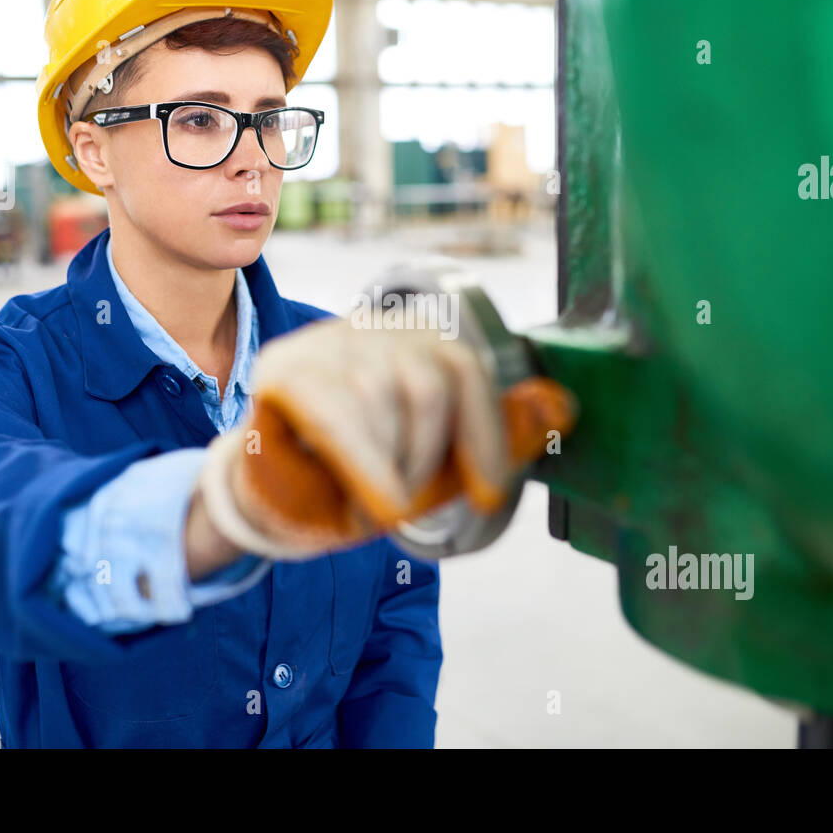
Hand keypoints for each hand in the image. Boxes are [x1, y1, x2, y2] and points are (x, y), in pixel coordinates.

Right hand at [194, 318, 575, 558]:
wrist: (270, 500)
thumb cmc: (354, 479)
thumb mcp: (432, 464)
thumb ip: (488, 438)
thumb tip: (562, 407)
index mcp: (412, 342)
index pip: (464, 367)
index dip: (485, 433)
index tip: (488, 493)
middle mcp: (369, 328)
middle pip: (429, 379)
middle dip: (428, 459)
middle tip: (403, 504)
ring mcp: (323, 343)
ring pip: (384, 395)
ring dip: (389, 469)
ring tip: (370, 501)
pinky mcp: (283, 370)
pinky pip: (339, 415)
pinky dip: (367, 468)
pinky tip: (375, 504)